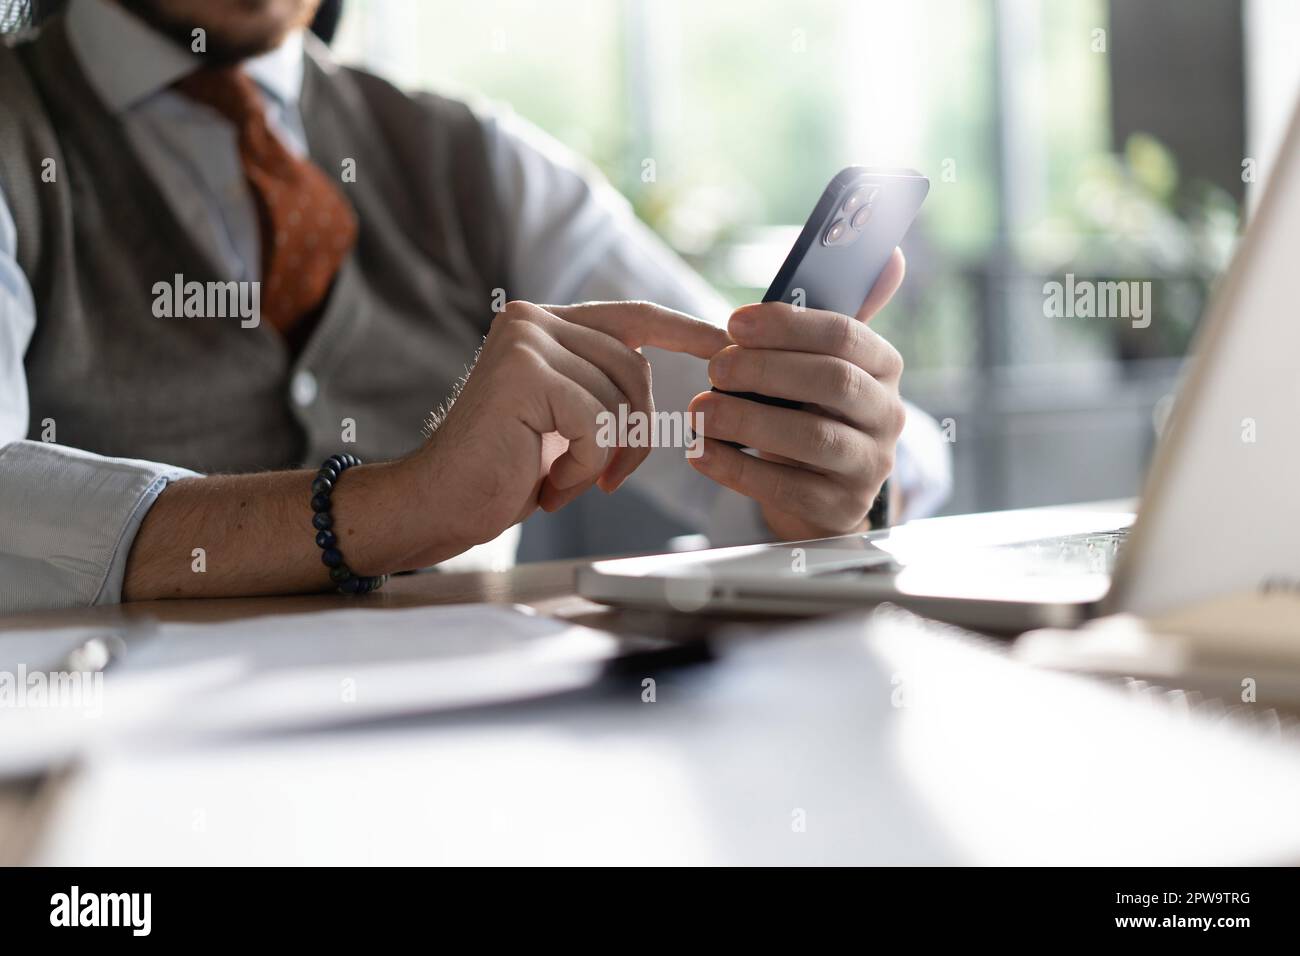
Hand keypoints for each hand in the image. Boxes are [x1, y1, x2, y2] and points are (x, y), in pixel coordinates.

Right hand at [406, 300, 729, 561]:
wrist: (442, 503)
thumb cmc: (506, 470)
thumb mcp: (567, 418)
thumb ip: (603, 385)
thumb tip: (678, 374)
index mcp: (545, 324)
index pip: (634, 318)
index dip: (686, 331)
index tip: (730, 346)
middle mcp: (533, 320)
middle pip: (635, 367)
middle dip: (636, 430)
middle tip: (606, 475)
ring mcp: (525, 342)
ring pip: (619, 399)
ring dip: (604, 456)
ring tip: (563, 478)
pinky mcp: (523, 375)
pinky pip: (597, 424)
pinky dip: (584, 466)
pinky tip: (548, 482)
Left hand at [688, 248, 907, 539]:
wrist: (822, 487)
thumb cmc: (812, 408)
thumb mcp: (825, 362)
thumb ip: (842, 310)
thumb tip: (890, 255)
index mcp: (884, 367)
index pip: (846, 336)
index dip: (787, 327)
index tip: (734, 323)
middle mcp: (888, 416)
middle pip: (833, 384)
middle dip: (766, 371)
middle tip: (715, 368)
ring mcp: (869, 467)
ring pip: (812, 440)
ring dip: (748, 421)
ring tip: (699, 410)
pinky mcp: (841, 509)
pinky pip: (787, 490)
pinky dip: (737, 470)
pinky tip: (701, 453)